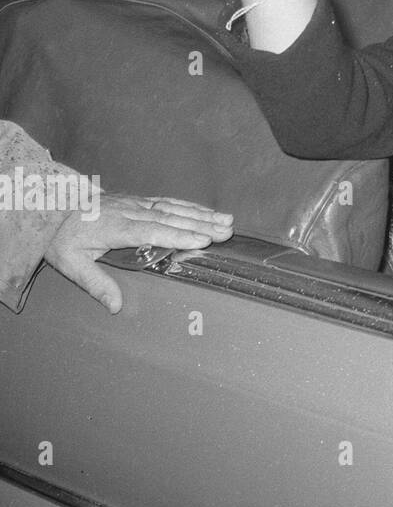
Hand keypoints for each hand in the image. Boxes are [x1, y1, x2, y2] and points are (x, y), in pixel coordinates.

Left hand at [46, 195, 232, 313]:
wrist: (52, 205)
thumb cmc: (61, 236)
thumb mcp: (70, 264)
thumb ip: (95, 284)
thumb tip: (116, 307)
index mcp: (115, 228)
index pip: (152, 231)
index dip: (178, 236)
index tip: (202, 241)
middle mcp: (130, 212)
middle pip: (170, 218)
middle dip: (201, 225)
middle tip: (226, 231)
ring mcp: (136, 203)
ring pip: (173, 208)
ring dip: (202, 215)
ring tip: (226, 220)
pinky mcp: (138, 199)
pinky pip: (168, 202)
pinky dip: (189, 206)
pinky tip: (205, 211)